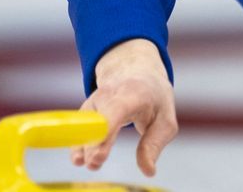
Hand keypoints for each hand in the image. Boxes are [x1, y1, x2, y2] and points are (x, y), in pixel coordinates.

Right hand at [70, 38, 177, 176]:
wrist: (138, 72)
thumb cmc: (155, 99)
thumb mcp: (165, 119)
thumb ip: (154, 144)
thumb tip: (148, 170)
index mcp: (134, 93)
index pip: (117, 110)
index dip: (106, 132)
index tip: (100, 155)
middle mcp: (111, 92)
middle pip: (97, 119)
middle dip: (94, 143)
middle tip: (94, 164)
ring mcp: (96, 98)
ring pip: (84, 122)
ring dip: (83, 144)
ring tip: (84, 163)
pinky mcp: (87, 107)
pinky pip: (79, 125)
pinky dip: (77, 142)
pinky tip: (77, 157)